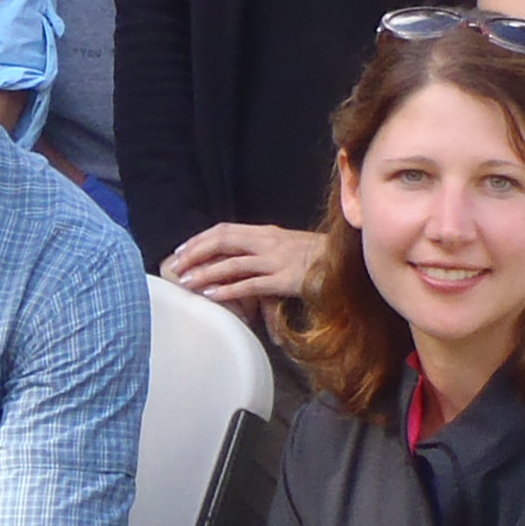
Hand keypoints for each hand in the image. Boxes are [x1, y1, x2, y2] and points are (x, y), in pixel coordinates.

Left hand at [160, 222, 324, 316]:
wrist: (348, 262)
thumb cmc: (318, 258)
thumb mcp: (287, 247)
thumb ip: (263, 250)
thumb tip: (239, 262)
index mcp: (266, 232)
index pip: (225, 229)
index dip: (201, 238)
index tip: (182, 249)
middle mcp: (268, 242)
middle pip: (223, 241)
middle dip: (196, 252)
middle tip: (176, 265)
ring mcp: (276, 260)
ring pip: (232, 263)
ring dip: (206, 273)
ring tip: (186, 282)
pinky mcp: (285, 280)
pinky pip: (251, 284)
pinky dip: (229, 289)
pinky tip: (212, 296)